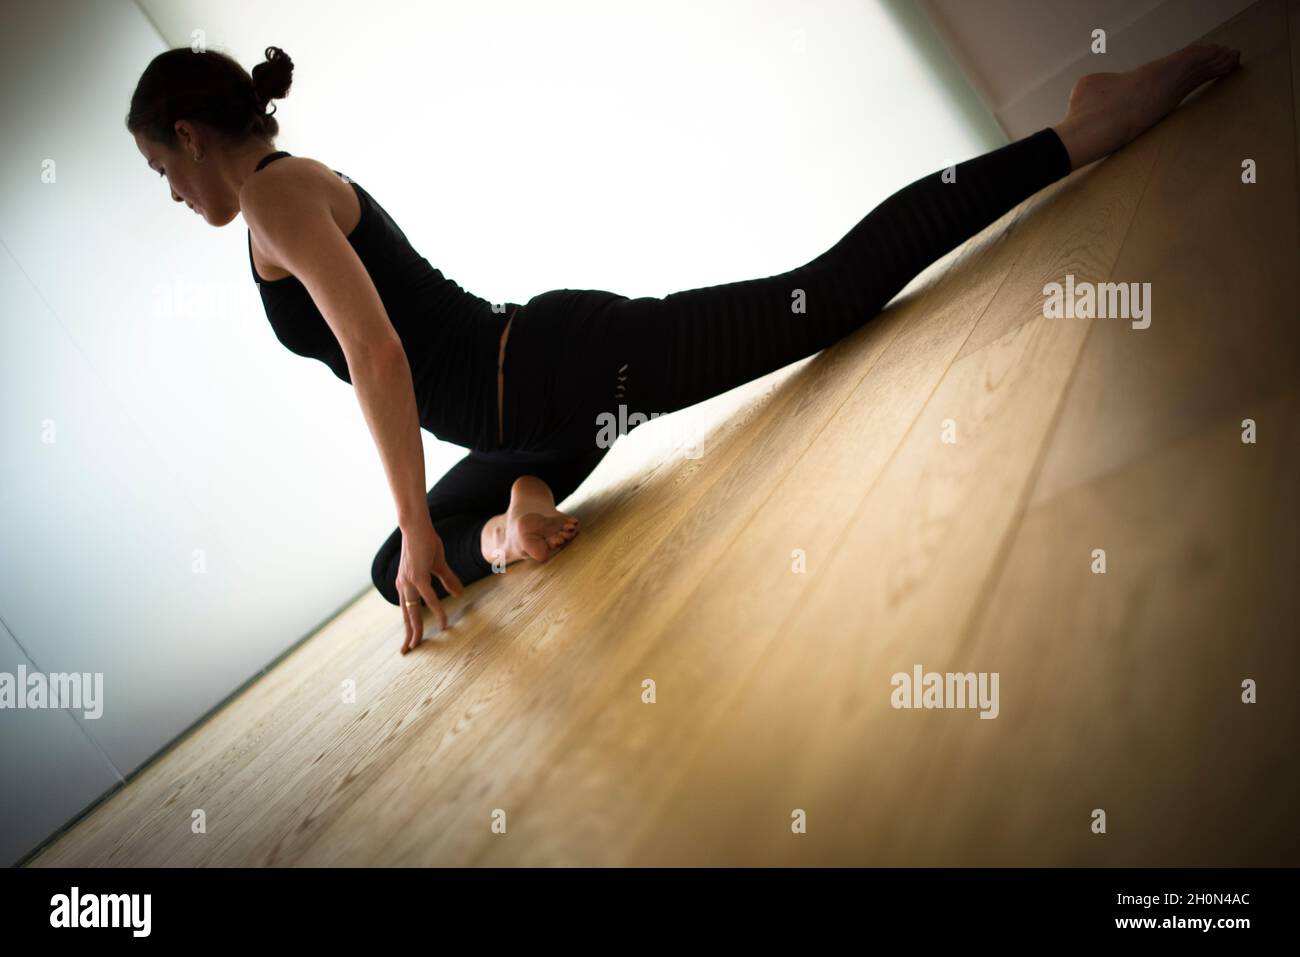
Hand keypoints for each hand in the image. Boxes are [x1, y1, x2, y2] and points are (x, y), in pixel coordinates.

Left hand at [395, 515, 464, 653]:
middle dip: (407, 634)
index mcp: (405, 584)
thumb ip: (447, 580)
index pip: (406, 610)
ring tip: (418, 644)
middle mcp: (404, 586)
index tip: (409, 641)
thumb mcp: (438, 564)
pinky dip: (436, 611)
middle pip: (406, 615)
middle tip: (407, 652)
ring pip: (413, 612)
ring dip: (416, 629)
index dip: (408, 626)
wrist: (417, 526)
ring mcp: (409, 582)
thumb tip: (459, 594)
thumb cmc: (426, 542)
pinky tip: (443, 623)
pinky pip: (429, 599)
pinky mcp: (418, 576)